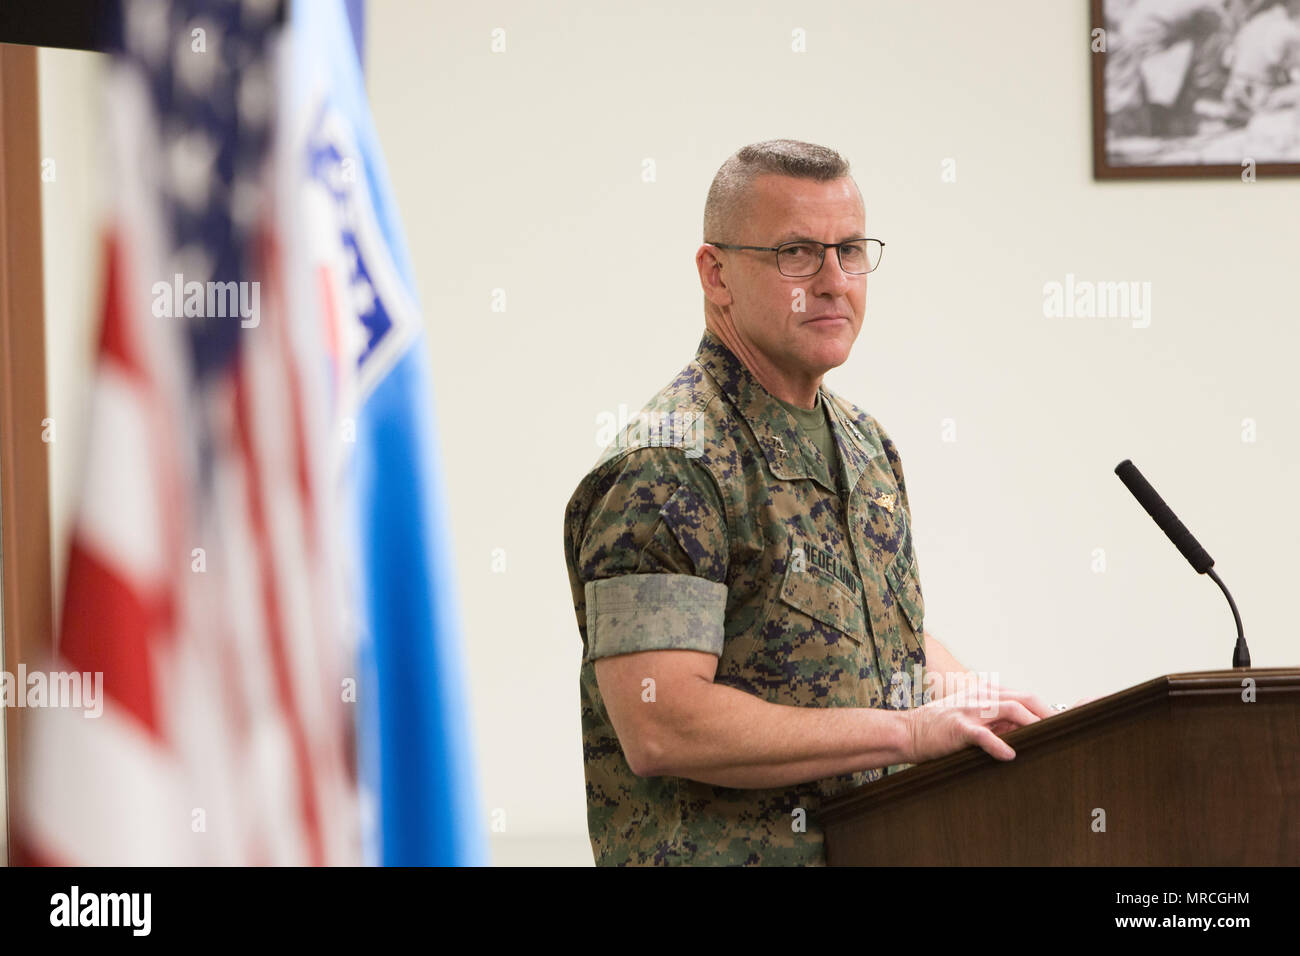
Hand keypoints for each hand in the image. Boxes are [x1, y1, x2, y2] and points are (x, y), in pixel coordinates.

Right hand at [905, 685, 1051, 762]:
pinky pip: (983, 735)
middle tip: (1063, 730)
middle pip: (1024, 699)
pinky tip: (1010, 755)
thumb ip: (997, 721)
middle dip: (1046, 713)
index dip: (1045, 709)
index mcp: (986, 692)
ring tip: (1045, 738)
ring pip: (1009, 710)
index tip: (1061, 722)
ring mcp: (970, 710)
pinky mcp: (958, 727)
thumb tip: (1025, 731)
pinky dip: (998, 744)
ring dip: (1031, 723)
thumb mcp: (972, 718)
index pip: (1024, 696)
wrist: (908, 731)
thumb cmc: (941, 728)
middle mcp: (981, 696)